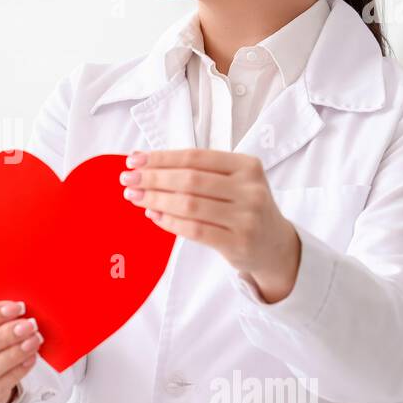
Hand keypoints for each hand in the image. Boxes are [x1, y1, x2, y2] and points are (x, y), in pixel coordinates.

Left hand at [120, 148, 301, 303]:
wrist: (275, 245)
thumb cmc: (244, 208)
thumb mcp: (233, 182)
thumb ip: (197, 172)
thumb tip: (145, 167)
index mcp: (247, 165)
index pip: (195, 157)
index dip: (162, 158)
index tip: (134, 160)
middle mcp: (250, 189)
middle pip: (190, 179)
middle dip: (153, 178)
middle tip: (127, 179)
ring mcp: (246, 217)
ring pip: (189, 204)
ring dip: (155, 199)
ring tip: (135, 197)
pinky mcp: (237, 243)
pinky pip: (194, 230)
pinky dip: (168, 222)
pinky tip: (153, 215)